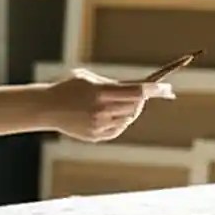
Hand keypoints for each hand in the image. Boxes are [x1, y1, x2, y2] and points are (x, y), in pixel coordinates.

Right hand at [40, 68, 174, 142]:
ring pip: (128, 119)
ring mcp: (99, 126)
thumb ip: (112, 84)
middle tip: (146, 94)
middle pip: (135, 107)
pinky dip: (121, 122)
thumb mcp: (89, 78)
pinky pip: (118, 129)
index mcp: (101, 92)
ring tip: (124, 103)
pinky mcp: (96, 137)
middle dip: (142, 100)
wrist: (47, 107)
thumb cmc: (69, 87)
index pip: (136, 92)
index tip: (168, 89)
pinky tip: (114, 114)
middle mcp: (101, 111)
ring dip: (131, 111)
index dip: (155, 90)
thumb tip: (138, 89)